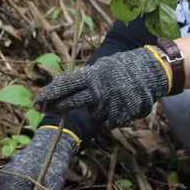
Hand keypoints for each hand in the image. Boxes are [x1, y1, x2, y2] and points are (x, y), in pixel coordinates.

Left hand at [34, 46, 168, 129]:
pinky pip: (107, 122)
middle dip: (58, 106)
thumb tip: (62, 88)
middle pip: (71, 102)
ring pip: (93, 114)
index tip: (37, 102)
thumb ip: (85, 79)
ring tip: (110, 98)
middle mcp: (98, 90)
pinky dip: (111, 117)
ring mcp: (109, 105)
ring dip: (97, 110)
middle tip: (48, 108)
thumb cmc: (124, 68)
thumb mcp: (102, 67)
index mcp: (92, 75)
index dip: (49, 94)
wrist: (153, 71)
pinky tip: (119, 106)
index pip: (65, 85)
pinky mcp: (120, 116)